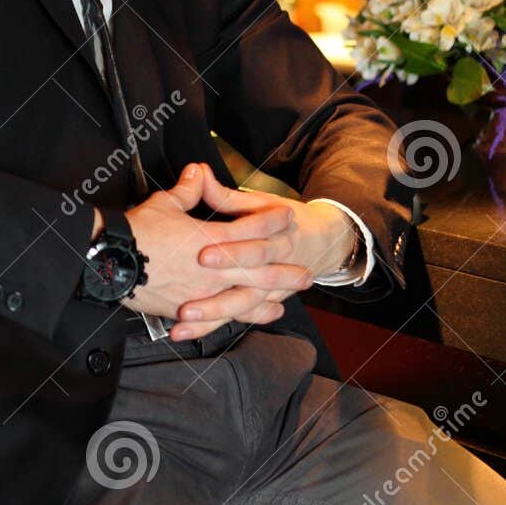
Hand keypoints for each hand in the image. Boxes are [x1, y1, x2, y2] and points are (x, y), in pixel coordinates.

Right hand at [113, 164, 314, 338]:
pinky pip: (230, 314)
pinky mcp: (192, 308)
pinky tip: (268, 312)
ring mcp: (205, 291)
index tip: (287, 216)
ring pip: (251, 294)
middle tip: (307, 271)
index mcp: (209, 237)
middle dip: (286, 268)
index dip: (271, 220)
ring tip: (295, 291)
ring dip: (278, 292)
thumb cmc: (137, 233)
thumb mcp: (163, 204)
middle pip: (261, 267)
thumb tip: (200, 171)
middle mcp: (214, 267)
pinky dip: (253, 313)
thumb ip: (188, 189)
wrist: (110, 262)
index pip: (251, 228)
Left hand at [174, 171, 358, 340]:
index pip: (251, 244)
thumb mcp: (256, 201)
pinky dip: (213, 325)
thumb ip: (224, 194)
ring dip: (211, 314)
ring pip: (241, 305)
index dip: (228, 250)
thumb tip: (198, 172)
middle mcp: (273, 264)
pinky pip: (237, 316)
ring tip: (184, 318)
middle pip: (246, 282)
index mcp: (274, 234)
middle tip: (187, 301)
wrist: (320, 239)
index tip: (201, 254)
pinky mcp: (259, 301)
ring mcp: (268, 287)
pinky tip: (188, 332)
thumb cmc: (281, 216)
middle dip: (216, 293)